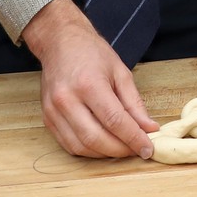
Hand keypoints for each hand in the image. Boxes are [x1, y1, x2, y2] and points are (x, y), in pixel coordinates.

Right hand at [22, 0, 158, 158]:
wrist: (60, 42)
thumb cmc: (92, 53)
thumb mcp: (120, 71)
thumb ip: (134, 103)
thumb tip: (148, 128)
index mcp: (89, 84)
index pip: (114, 120)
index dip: (133, 138)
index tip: (147, 148)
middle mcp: (68, 99)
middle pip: (96, 138)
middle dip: (120, 150)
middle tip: (137, 150)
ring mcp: (54, 111)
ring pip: (81, 146)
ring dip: (104, 154)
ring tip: (121, 148)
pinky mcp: (47, 119)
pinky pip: (69, 145)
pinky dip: (88, 150)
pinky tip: (102, 145)